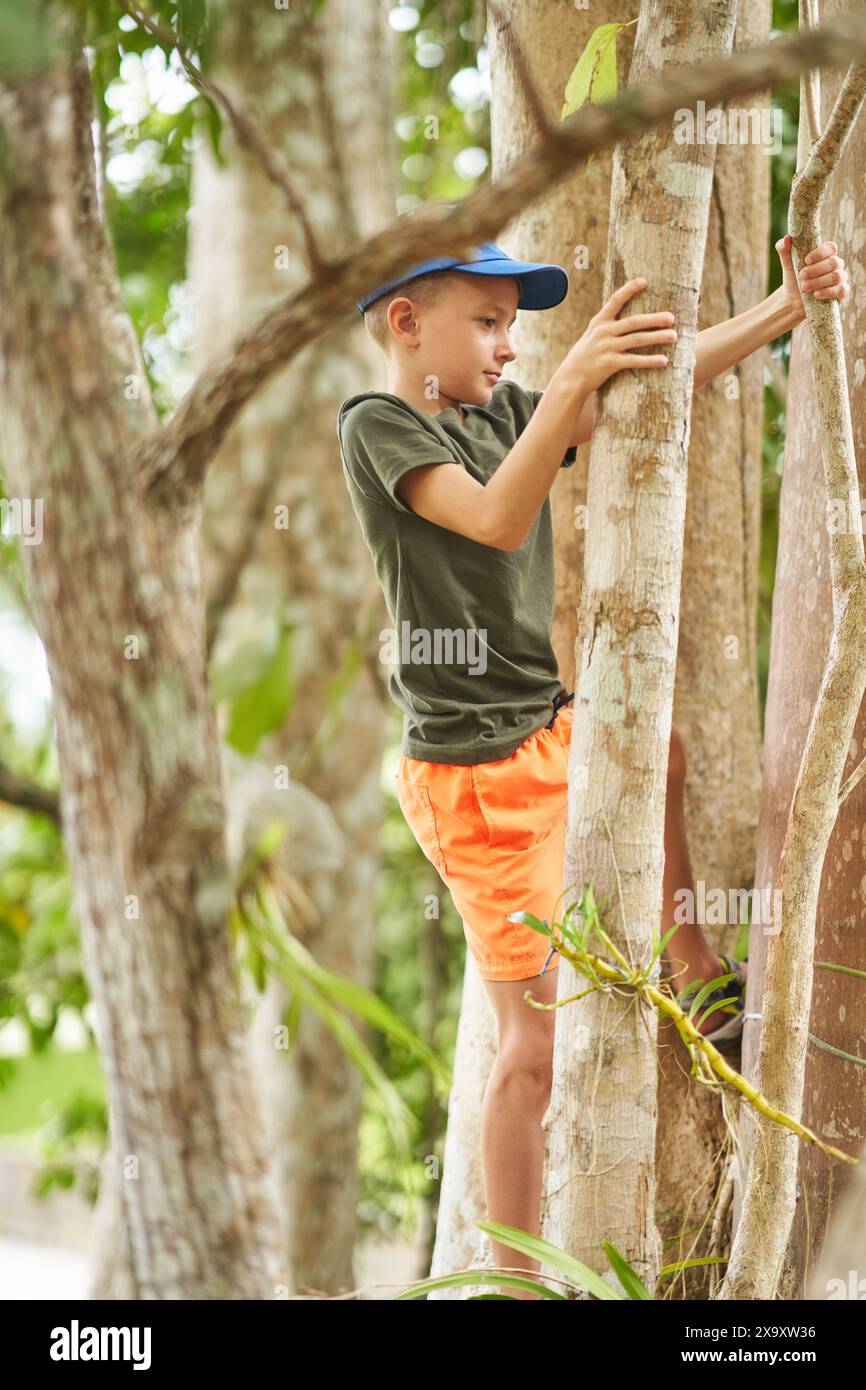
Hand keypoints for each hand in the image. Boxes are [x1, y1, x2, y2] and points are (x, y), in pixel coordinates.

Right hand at [560, 279, 677, 394]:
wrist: (570, 378)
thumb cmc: (585, 357)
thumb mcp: (592, 336)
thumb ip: (607, 326)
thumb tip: (627, 319)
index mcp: (599, 322)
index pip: (616, 300)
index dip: (629, 290)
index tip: (644, 281)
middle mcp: (603, 332)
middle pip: (633, 322)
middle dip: (654, 319)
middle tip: (671, 318)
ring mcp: (606, 347)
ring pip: (637, 340)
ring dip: (657, 337)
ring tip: (674, 336)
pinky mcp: (610, 364)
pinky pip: (633, 361)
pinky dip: (649, 361)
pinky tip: (663, 361)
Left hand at [775, 234, 848, 319]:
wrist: (793, 300)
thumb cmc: (793, 279)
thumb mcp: (787, 264)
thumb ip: (784, 250)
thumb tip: (786, 238)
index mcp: (826, 254)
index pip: (831, 247)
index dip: (820, 253)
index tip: (806, 260)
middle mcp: (836, 264)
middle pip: (834, 262)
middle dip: (816, 270)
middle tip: (802, 276)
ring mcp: (840, 278)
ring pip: (836, 276)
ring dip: (819, 281)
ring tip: (804, 287)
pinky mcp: (841, 293)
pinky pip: (841, 290)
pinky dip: (828, 292)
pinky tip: (816, 294)